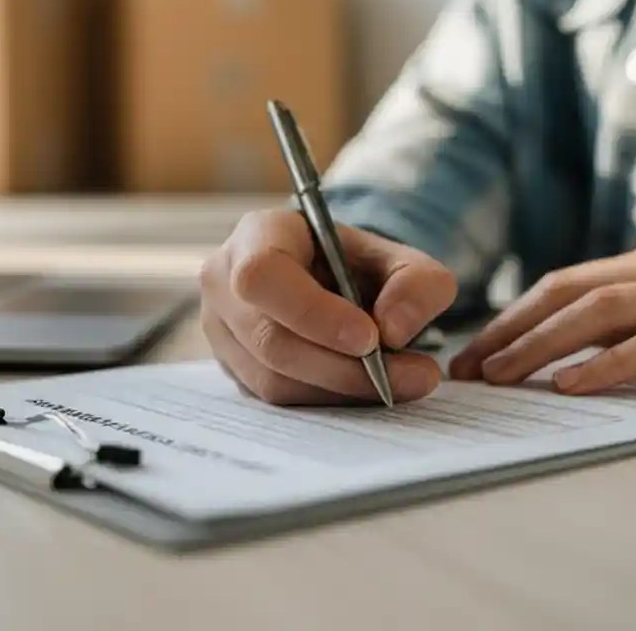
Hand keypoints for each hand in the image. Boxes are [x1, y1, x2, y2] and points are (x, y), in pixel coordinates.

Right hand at [200, 209, 457, 404]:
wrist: (327, 283)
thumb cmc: (354, 265)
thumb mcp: (397, 259)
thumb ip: (415, 283)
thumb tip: (394, 330)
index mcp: (256, 235)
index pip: (263, 276)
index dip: (313, 313)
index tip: (371, 338)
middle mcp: (224, 283)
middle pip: (270, 339)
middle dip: (344, 367)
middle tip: (412, 375)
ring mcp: (220, 332)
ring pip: (273, 379)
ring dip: (342, 390)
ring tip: (401, 382)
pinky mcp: (232, 371)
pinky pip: (275, 401)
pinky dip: (328, 401)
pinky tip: (365, 389)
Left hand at [449, 245, 635, 393]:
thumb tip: (572, 352)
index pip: (565, 284)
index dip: (513, 316)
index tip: (473, 352)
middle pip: (569, 293)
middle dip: (510, 331)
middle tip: (468, 370)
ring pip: (602, 313)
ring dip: (542, 346)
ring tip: (501, 377)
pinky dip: (607, 365)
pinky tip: (570, 386)